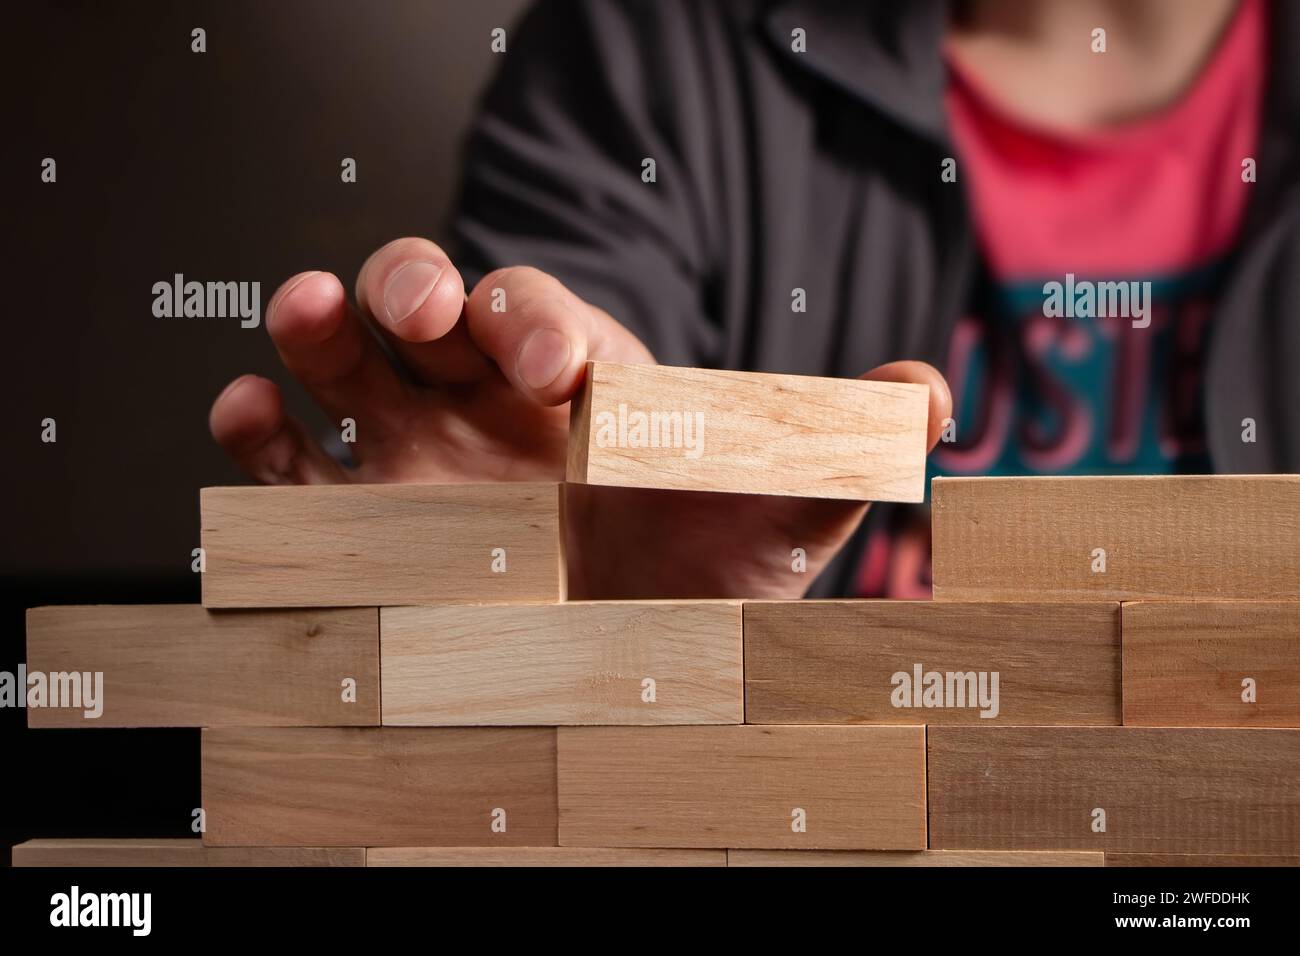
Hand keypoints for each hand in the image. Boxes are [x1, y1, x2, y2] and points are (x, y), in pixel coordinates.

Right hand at [209, 238, 951, 597]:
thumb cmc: (705, 567)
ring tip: (310, 318)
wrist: (640, 659)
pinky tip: (256, 417)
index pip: (541, 313)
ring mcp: (418, 450)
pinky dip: (260, 425)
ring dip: (318, 320)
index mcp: (583, 381)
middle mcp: (490, 400)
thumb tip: (927, 395)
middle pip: (427, 300)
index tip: (560, 375)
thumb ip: (838, 448)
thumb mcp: (779, 510)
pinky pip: (290, 454)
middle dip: (417, 284)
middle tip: (425, 311)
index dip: (538, 321)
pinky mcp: (359, 514)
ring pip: (345, 353)